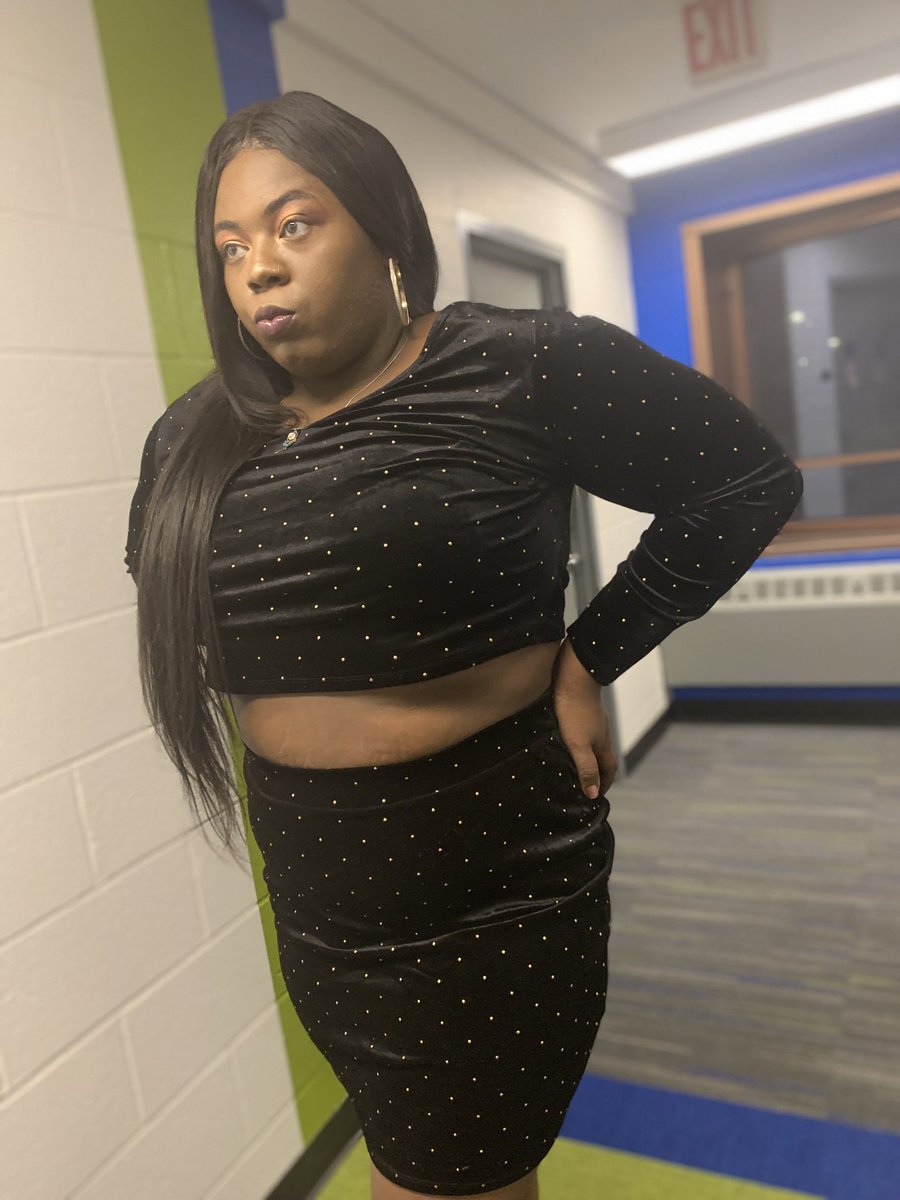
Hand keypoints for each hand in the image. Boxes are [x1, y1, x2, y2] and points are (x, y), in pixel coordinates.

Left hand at [550, 638, 617, 798]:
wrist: (574, 677)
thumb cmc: (576, 711)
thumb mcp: (578, 745)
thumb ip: (586, 768)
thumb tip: (592, 794)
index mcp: (603, 744)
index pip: (609, 770)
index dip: (604, 783)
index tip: (595, 795)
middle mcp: (601, 733)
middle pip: (603, 757)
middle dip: (596, 772)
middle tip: (584, 783)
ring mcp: (593, 721)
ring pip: (593, 743)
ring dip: (587, 756)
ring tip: (573, 765)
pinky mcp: (582, 711)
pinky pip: (583, 732)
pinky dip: (579, 742)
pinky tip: (565, 741)